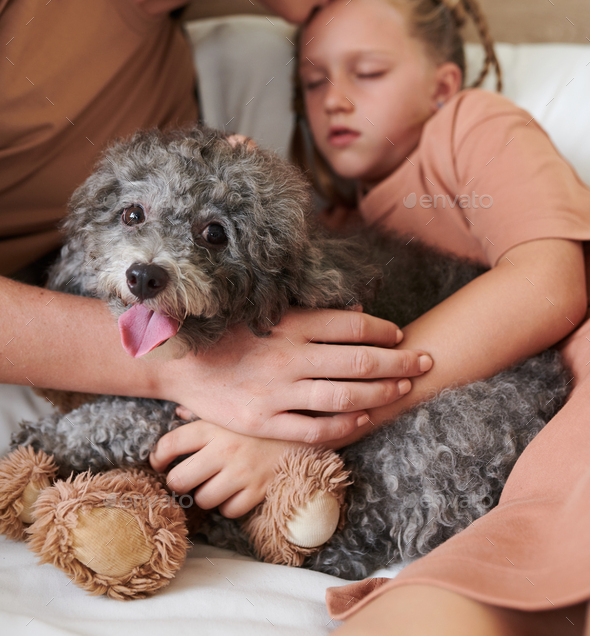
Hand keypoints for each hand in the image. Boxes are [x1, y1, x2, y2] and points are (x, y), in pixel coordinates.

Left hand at [149, 412, 299, 517]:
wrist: (305, 426)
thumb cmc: (262, 417)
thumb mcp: (231, 407)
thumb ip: (204, 410)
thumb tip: (179, 412)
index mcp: (213, 426)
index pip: (169, 445)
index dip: (158, 457)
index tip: (160, 461)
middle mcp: (223, 450)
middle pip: (179, 480)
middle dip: (177, 481)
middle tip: (183, 478)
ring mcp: (241, 473)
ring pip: (203, 499)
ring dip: (204, 495)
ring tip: (212, 483)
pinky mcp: (257, 491)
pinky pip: (229, 510)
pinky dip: (228, 505)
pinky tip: (233, 492)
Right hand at [156, 307, 432, 443]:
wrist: (179, 362)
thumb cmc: (228, 332)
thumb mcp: (266, 312)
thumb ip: (310, 314)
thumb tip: (356, 313)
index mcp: (289, 323)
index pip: (352, 326)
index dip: (384, 330)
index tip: (400, 334)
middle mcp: (288, 356)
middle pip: (359, 361)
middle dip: (399, 362)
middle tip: (425, 361)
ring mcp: (277, 392)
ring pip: (345, 397)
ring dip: (381, 393)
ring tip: (403, 389)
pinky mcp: (265, 422)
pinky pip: (316, 429)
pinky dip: (347, 427)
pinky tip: (364, 421)